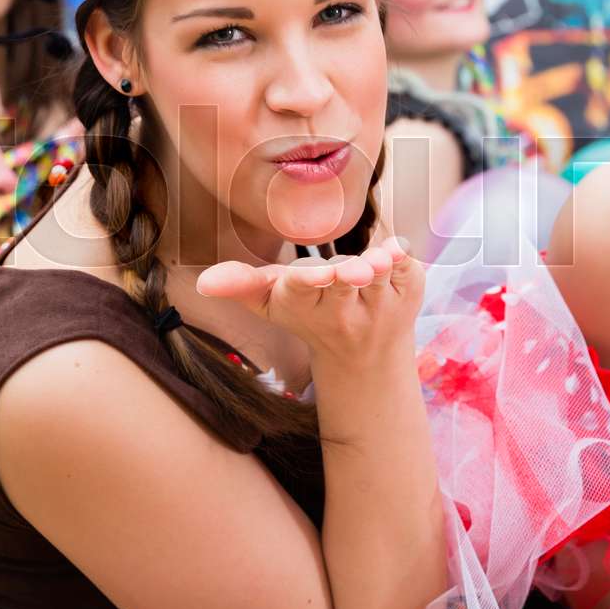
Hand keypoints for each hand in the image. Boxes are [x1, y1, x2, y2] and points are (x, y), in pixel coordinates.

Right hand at [195, 238, 424, 371]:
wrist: (364, 357)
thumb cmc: (308, 314)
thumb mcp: (271, 303)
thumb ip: (240, 285)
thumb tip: (202, 282)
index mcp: (303, 306)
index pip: (299, 293)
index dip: (305, 282)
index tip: (312, 274)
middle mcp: (340, 310)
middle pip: (339, 287)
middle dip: (342, 277)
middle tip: (351, 270)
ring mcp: (376, 305)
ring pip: (376, 283)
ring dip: (376, 270)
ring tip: (376, 263)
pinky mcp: (407, 293)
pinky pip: (408, 273)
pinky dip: (405, 261)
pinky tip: (398, 251)